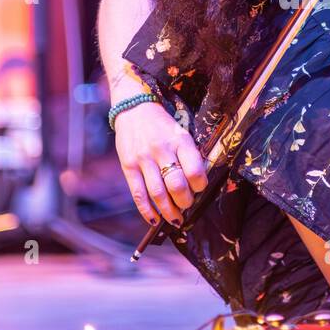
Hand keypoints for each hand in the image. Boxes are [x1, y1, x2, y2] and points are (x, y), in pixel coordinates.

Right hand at [112, 101, 206, 226]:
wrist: (134, 109)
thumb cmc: (163, 126)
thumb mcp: (181, 133)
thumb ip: (189, 155)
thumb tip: (196, 186)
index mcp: (180, 141)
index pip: (194, 170)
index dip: (200, 185)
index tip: (199, 188)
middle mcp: (161, 150)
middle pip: (176, 185)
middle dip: (185, 202)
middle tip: (187, 206)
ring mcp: (143, 159)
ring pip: (158, 194)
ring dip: (169, 212)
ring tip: (176, 220)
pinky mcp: (128, 166)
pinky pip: (138, 194)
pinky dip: (147, 211)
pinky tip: (155, 220)